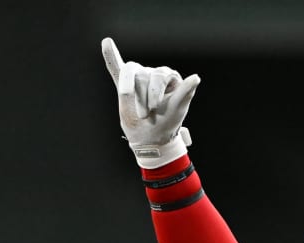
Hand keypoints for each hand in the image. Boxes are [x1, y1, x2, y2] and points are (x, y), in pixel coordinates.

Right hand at [100, 38, 199, 167]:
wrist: (151, 138)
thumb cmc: (167, 122)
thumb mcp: (178, 108)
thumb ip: (185, 92)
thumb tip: (196, 77)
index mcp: (169, 77)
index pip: (158, 75)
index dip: (154, 92)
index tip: (155, 108)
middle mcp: (154, 74)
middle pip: (143, 76)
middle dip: (143, 98)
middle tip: (146, 115)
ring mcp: (139, 79)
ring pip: (130, 75)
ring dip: (130, 93)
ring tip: (138, 112)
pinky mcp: (125, 85)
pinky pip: (116, 67)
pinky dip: (110, 56)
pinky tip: (106, 43)